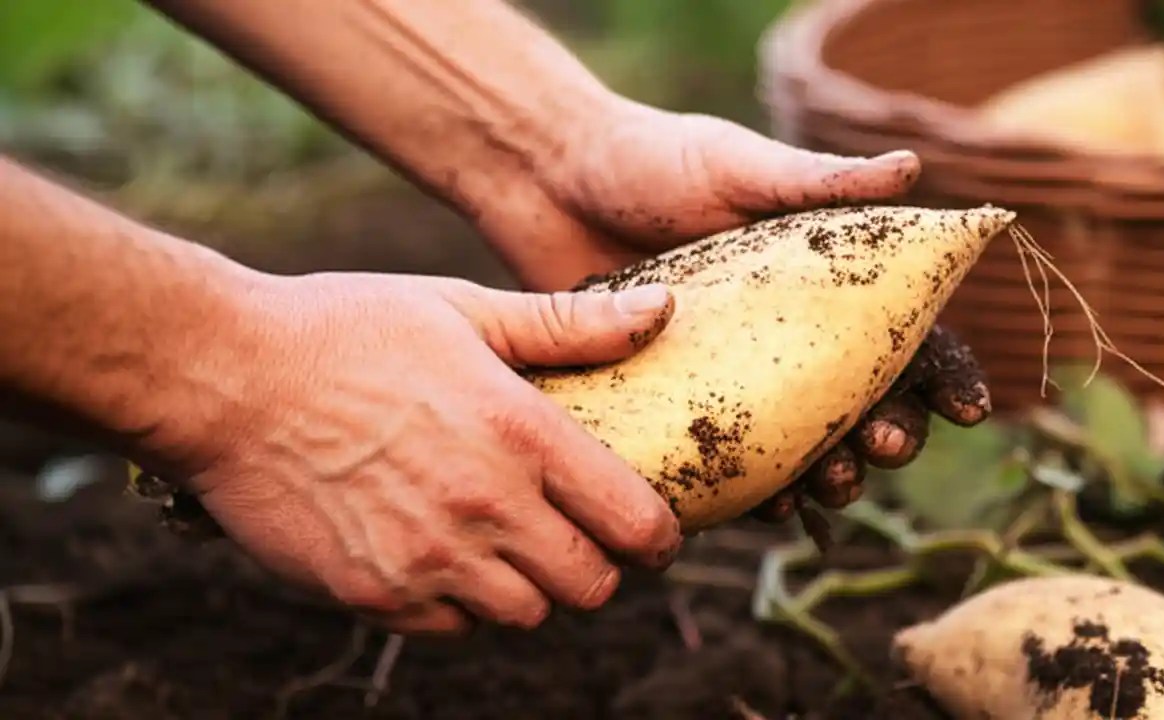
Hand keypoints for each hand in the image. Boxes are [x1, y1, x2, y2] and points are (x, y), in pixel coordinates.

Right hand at [177, 273, 682, 634]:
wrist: (225, 377)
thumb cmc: (347, 330)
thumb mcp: (463, 308)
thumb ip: (568, 324)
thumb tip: (661, 310)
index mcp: (521, 434)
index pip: (633, 522)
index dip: (659, 538)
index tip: (654, 536)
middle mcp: (484, 506)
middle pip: (590, 587)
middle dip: (598, 569)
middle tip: (579, 541)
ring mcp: (427, 559)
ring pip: (525, 615)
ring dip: (530, 589)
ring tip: (508, 547)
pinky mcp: (373, 594)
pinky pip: (452, 627)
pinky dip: (462, 604)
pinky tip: (442, 558)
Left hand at [467, 101, 990, 520]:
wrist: (551, 185)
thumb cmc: (651, 163)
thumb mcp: (737, 168)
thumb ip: (815, 182)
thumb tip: (911, 171)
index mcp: (822, 281)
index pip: (906, 334)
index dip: (944, 375)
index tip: (968, 410)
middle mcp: (789, 336)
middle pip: (867, 403)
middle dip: (890, 434)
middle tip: (883, 445)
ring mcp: (736, 375)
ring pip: (805, 444)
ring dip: (830, 475)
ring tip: (831, 487)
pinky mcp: (681, 403)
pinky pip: (727, 460)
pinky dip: (752, 488)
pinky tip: (762, 505)